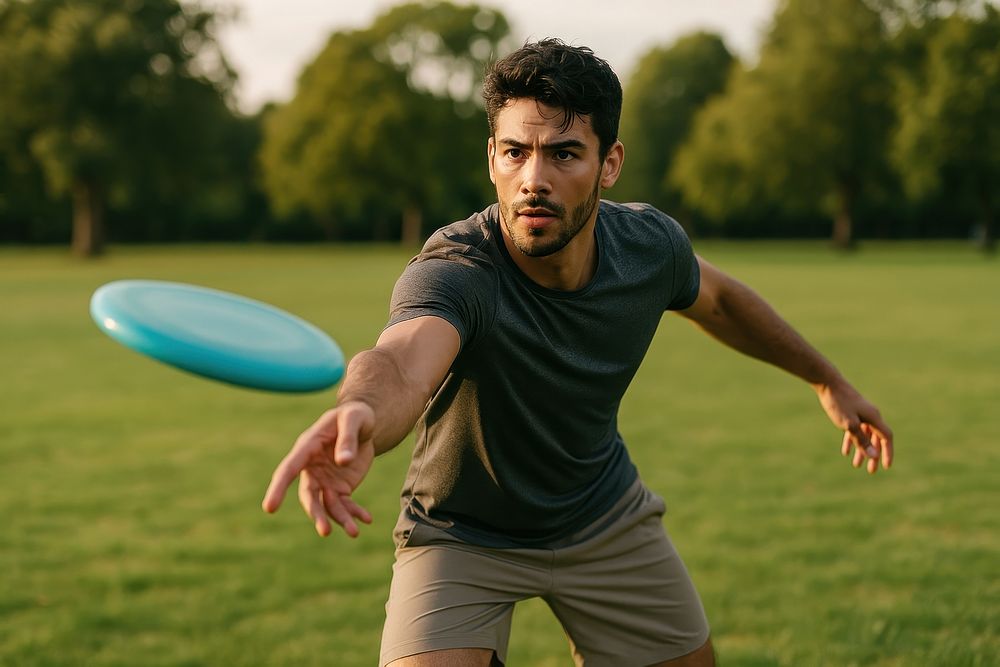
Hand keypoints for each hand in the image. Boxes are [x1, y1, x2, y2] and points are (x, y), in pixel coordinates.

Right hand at [262, 402, 375, 536]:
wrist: (364, 425)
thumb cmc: (355, 416)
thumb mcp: (354, 419)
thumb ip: (348, 438)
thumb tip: (343, 462)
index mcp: (307, 447)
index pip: (289, 469)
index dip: (278, 488)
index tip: (269, 508)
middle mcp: (312, 468)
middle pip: (308, 495)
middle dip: (315, 513)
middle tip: (325, 531)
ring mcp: (325, 480)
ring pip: (327, 505)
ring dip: (338, 519)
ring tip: (353, 532)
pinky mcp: (340, 487)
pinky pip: (345, 505)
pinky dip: (354, 513)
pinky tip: (367, 519)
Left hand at [816, 380, 893, 473]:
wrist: (827, 382)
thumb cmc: (838, 402)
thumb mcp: (849, 424)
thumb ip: (861, 440)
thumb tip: (874, 456)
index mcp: (874, 417)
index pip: (887, 437)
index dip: (888, 452)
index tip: (885, 466)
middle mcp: (871, 415)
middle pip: (876, 438)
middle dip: (874, 455)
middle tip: (871, 471)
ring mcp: (861, 412)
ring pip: (864, 435)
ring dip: (861, 450)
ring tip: (856, 465)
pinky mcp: (851, 411)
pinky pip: (855, 429)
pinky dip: (851, 440)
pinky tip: (845, 451)